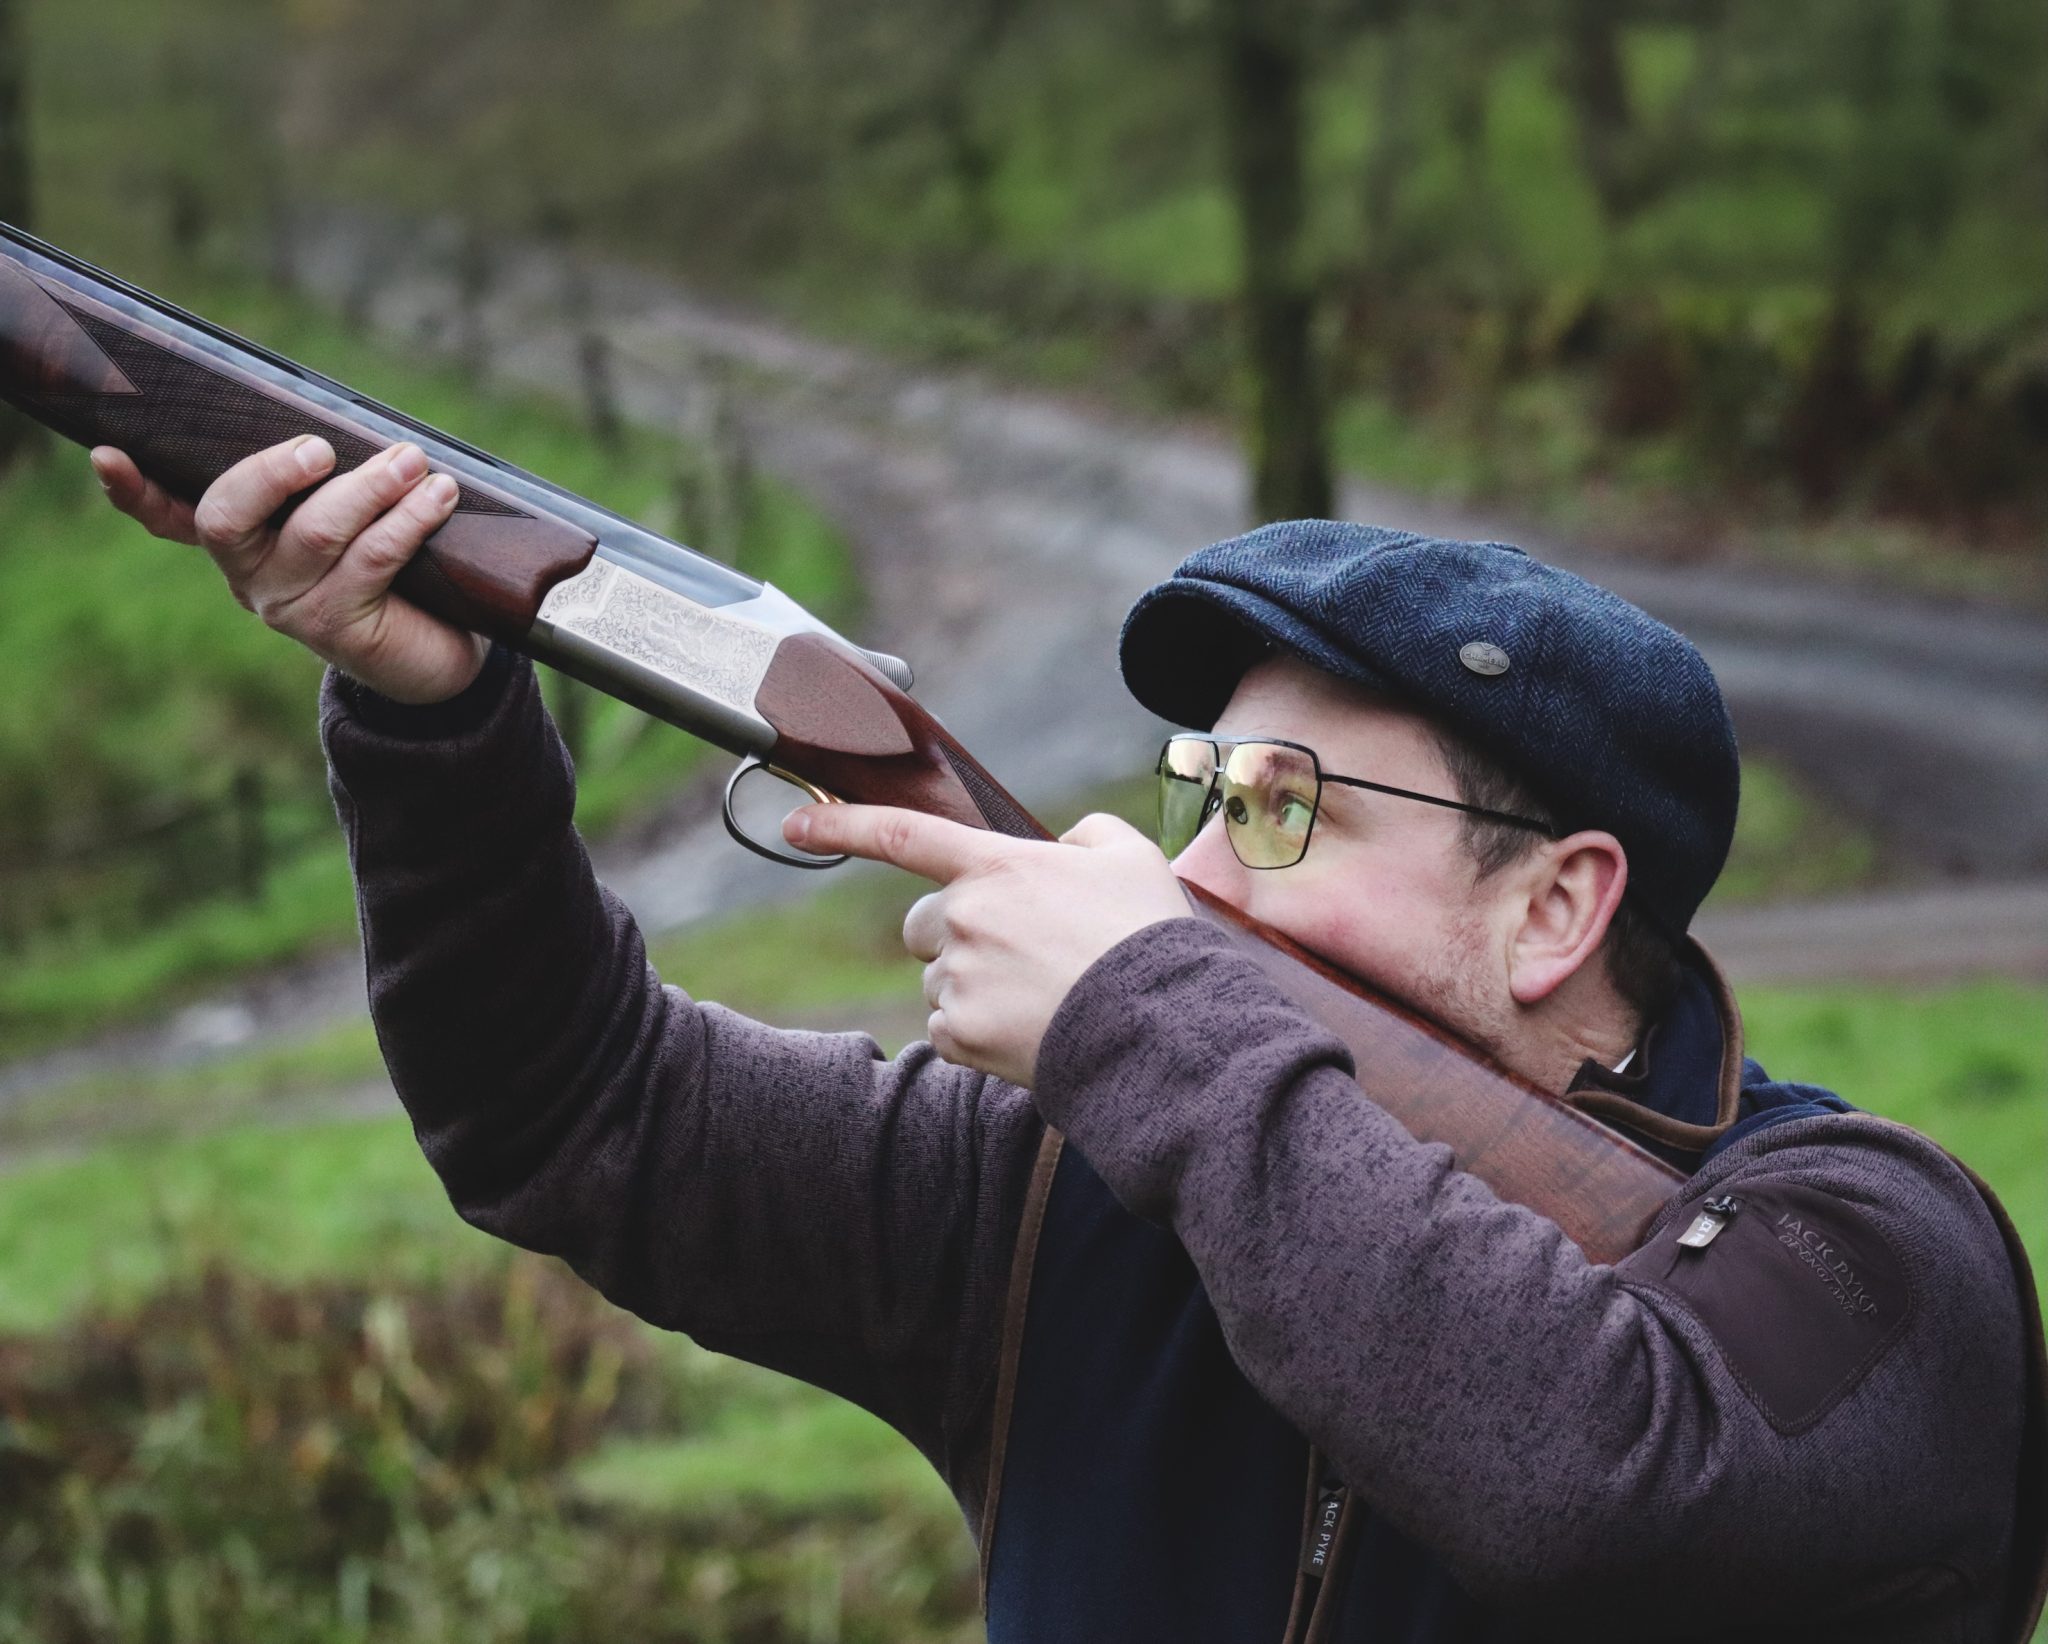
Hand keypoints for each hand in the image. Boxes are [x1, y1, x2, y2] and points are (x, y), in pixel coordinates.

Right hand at [91, 436, 490, 704]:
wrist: (435, 653)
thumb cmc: (391, 565)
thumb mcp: (351, 515)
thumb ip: (328, 476)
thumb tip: (351, 415)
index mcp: (240, 541)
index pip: (170, 515)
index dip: (135, 490)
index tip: (108, 454)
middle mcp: (250, 576)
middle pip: (228, 517)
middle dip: (270, 474)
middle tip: (320, 446)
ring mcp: (290, 607)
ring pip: (315, 534)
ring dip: (368, 488)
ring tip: (411, 460)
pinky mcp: (341, 630)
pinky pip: (371, 561)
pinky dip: (408, 520)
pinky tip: (439, 495)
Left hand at [785, 805, 1191, 1086]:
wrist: (1159, 1025)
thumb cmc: (1149, 937)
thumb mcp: (1131, 857)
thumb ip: (1087, 835)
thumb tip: (1063, 847)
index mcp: (996, 866)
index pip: (901, 834)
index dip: (840, 825)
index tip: (792, 826)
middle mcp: (964, 918)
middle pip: (922, 925)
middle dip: (955, 937)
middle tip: (1018, 956)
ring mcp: (957, 978)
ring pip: (939, 980)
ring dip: (974, 988)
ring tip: (1042, 998)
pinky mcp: (959, 1033)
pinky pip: (948, 1030)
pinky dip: (980, 1034)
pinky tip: (1031, 1030)